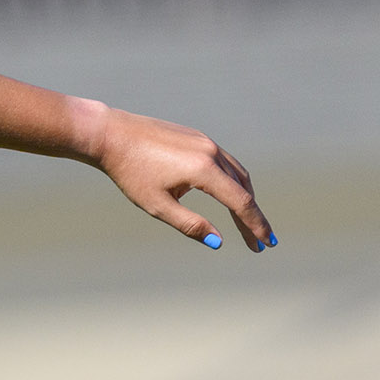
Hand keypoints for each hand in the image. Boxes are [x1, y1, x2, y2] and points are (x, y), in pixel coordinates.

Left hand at [84, 105, 274, 251]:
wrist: (111, 134)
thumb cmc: (130, 172)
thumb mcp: (157, 206)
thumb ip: (190, 224)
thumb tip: (218, 242)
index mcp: (203, 169)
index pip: (240, 202)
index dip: (256, 225)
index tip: (267, 244)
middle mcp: (211, 152)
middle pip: (243, 189)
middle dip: (252, 217)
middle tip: (260, 243)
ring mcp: (206, 142)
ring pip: (237, 173)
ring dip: (245, 199)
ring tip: (247, 223)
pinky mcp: (198, 137)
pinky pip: (224, 162)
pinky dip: (233, 182)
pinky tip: (229, 196)